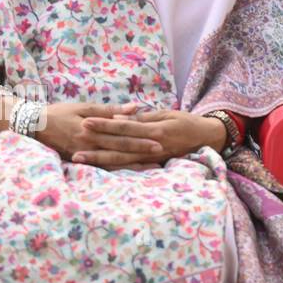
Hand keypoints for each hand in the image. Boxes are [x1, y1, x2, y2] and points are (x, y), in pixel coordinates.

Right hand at [34, 102, 160, 162]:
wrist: (32, 126)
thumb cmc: (60, 112)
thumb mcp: (84, 107)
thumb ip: (109, 110)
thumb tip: (134, 108)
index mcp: (93, 127)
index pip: (122, 131)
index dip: (141, 134)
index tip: (159, 135)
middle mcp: (90, 143)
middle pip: (120, 147)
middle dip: (142, 149)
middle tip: (161, 150)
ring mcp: (84, 154)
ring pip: (113, 160)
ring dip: (133, 162)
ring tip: (152, 164)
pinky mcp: (79, 161)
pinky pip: (101, 167)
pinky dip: (117, 169)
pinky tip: (130, 171)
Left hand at [72, 109, 225, 169]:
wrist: (208, 138)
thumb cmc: (187, 122)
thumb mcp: (167, 114)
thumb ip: (143, 117)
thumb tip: (119, 118)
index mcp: (155, 130)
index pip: (125, 127)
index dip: (105, 125)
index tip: (86, 121)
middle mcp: (152, 146)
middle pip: (119, 145)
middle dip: (96, 143)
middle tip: (75, 140)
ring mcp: (152, 158)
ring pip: (121, 160)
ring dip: (99, 158)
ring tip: (79, 157)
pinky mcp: (153, 166)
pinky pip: (129, 169)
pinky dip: (113, 168)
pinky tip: (98, 168)